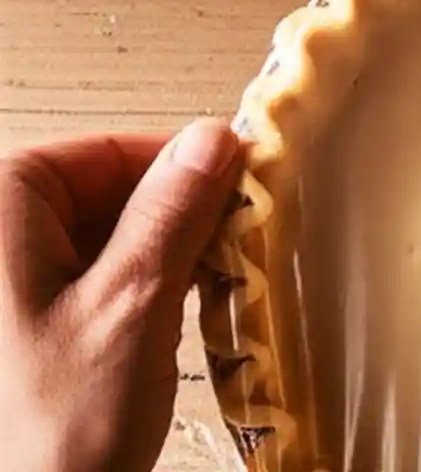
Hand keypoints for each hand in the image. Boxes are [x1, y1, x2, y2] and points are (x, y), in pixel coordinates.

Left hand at [0, 120, 240, 471]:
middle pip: (104, 193)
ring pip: (104, 238)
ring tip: (206, 295)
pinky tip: (171, 325)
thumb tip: (213, 139)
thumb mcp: (131, 304)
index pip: (107, 151)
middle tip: (233, 254)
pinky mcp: (24, 327)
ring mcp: (7, 285)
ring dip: (163, 260)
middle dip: (175, 221)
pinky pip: (92, 282)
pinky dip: (139, 294)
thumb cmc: (53, 433)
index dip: (181, 168)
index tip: (243, 192)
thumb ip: (172, 212)